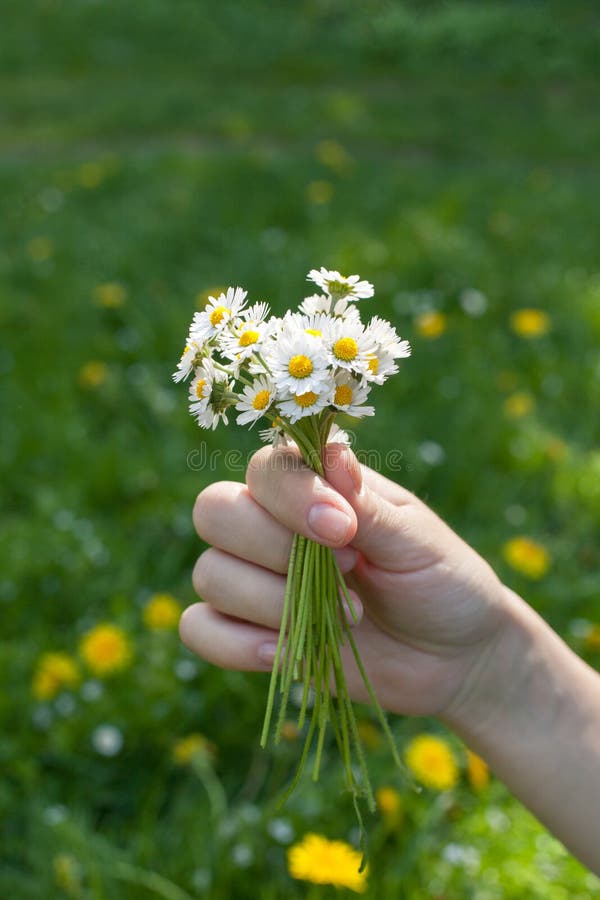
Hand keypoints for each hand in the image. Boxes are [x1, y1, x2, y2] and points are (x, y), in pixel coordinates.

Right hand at [180, 442, 510, 718]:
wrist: (456, 658)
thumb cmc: (443, 582)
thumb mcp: (416, 541)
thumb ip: (366, 504)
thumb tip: (331, 452)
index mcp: (316, 489)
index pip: (264, 469)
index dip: (291, 498)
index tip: (346, 532)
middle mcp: (274, 527)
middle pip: (214, 511)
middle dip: (272, 548)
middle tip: (347, 572)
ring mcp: (258, 581)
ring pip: (209, 573)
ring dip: (271, 602)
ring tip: (342, 618)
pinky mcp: (251, 633)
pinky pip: (199, 628)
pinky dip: (234, 643)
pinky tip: (284, 652)